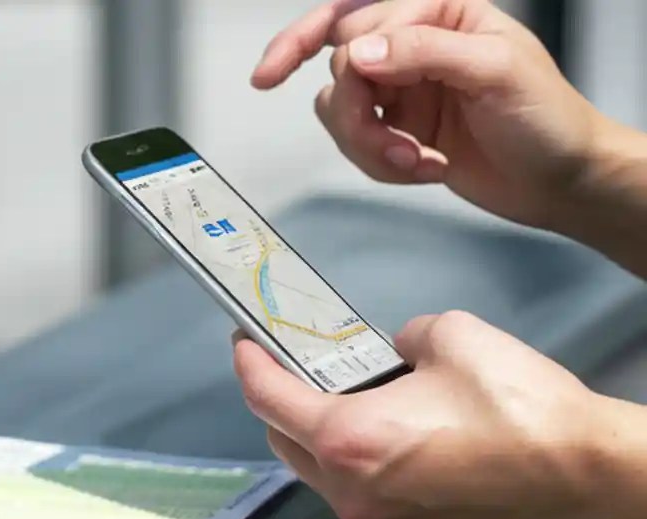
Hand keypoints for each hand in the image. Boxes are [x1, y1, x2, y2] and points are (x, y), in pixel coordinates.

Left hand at [232, 311, 616, 518]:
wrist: (591, 479)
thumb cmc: (526, 412)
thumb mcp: (451, 337)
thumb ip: (400, 339)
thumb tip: (394, 351)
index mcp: (347, 440)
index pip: (267, 399)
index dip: (249, 364)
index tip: (245, 345)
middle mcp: (352, 493)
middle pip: (286, 441)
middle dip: (285, 402)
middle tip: (304, 368)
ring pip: (324, 476)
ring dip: (326, 439)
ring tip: (360, 402)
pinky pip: (367, 498)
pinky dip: (367, 469)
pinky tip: (402, 443)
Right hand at [252, 0, 602, 230]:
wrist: (560, 182)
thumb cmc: (548, 120)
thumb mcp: (494, 72)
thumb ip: (423, 52)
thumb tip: (358, 52)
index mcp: (440, 10)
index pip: (360, 21)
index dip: (319, 48)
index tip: (279, 75)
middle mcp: (414, 43)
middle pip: (339, 67)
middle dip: (358, 117)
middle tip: (391, 146)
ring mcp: (402, 88)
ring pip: (338, 109)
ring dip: (369, 146)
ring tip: (415, 163)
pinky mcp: (397, 128)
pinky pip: (354, 143)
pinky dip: (381, 165)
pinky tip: (424, 169)